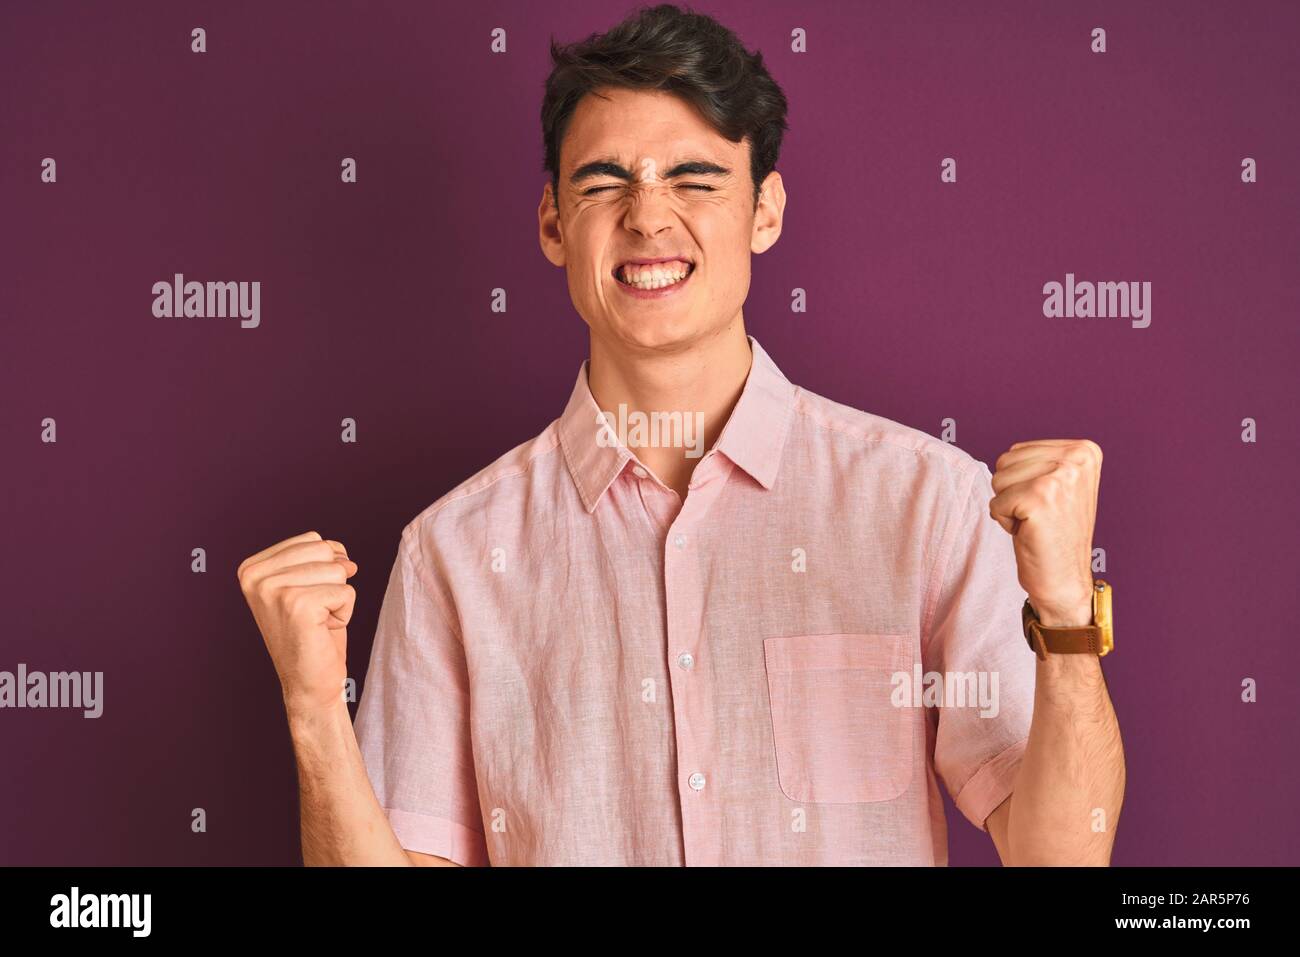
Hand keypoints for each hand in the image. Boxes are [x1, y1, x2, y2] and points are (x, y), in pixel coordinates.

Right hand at [237, 531, 358, 719]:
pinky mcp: (296, 605)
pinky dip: (344, 612)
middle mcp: (255, 577)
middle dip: (333, 581)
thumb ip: (319, 557)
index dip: (325, 567)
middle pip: (325, 550)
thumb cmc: (313, 633)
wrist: (309, 684)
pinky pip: (346, 591)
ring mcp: (273, 590)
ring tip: (317, 622)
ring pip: (338, 569)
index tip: (307, 599)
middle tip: (314, 612)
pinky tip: (322, 630)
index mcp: (251, 568)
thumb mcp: (309, 584)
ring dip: (338, 598)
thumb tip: (345, 557)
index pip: (312, 539)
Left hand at [989, 439, 1100, 624]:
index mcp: (1084, 450)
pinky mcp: (1039, 497)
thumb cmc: (1056, 533)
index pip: (1017, 450)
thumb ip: (1042, 461)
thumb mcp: (1060, 485)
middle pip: (1005, 461)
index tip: (1048, 503)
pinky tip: (1030, 532)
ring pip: (998, 479)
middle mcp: (1077, 458)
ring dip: (1009, 506)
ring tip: (1036, 522)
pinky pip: (996, 503)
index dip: (1021, 481)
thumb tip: (1011, 450)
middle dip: (1012, 492)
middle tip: (1040, 515)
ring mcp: (1060, 476)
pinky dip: (1005, 522)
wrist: (1065, 579)